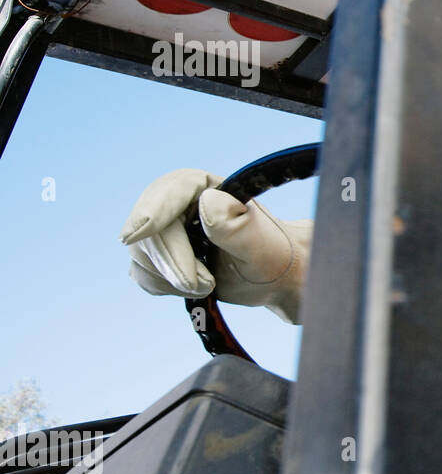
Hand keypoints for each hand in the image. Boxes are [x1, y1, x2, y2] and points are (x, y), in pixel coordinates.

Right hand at [120, 168, 312, 324]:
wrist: (272, 275)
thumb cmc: (271, 254)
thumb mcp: (258, 243)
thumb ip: (233, 225)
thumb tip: (206, 201)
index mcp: (207, 188)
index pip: (172, 190)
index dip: (152, 210)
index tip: (136, 235)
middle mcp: (180, 204)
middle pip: (151, 228)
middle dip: (173, 261)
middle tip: (205, 284)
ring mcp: (165, 230)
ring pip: (142, 253)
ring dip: (172, 278)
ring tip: (210, 284)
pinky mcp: (158, 256)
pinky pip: (143, 272)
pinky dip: (165, 286)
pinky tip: (195, 286)